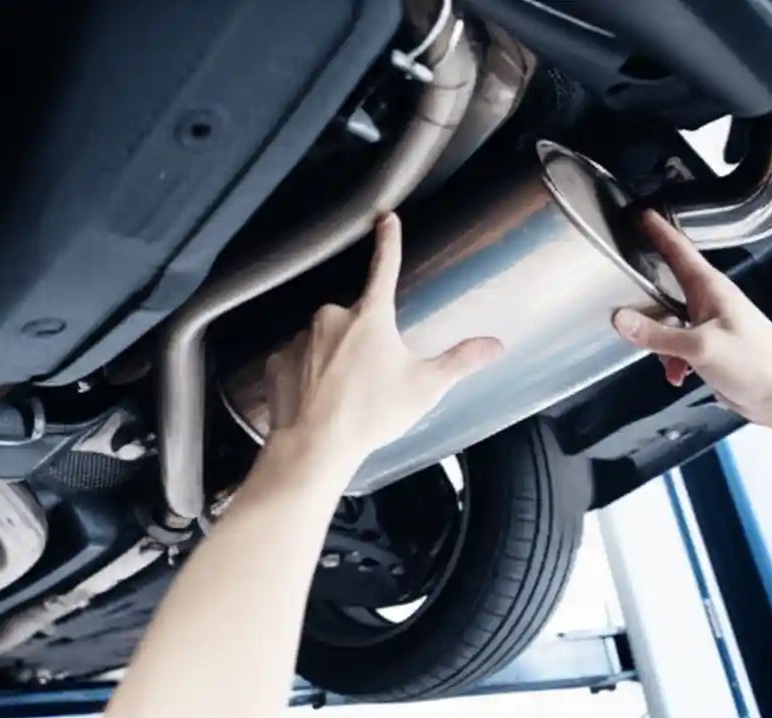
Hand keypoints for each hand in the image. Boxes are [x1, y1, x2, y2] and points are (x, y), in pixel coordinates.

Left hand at [264, 213, 502, 460]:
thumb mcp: (425, 387)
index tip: (387, 218)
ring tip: (344, 394)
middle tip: (371, 377)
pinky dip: (307, 375)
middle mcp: (332, 318)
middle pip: (354, 319)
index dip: (389, 241)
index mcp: (370, 317)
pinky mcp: (277, 362)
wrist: (315, 445)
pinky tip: (318, 399)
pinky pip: (297, 361)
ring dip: (333, 358)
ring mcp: (300, 339)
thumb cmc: (372, 413)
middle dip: (362, 341)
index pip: (385, 267)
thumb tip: (494, 345)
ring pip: (323, 340)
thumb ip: (461, 361)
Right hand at [612, 210, 771, 426]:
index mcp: (710, 289)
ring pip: (669, 323)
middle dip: (645, 297)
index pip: (678, 250)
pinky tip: (678, 376)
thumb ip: (657, 334)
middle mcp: (709, 302)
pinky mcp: (711, 349)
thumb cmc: (756, 363)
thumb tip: (619, 318)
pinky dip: (673, 361)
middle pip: (667, 288)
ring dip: (659, 341)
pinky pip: (679, 347)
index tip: (637, 214)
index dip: (657, 231)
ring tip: (663, 360)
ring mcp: (710, 326)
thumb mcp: (700, 347)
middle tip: (621, 296)